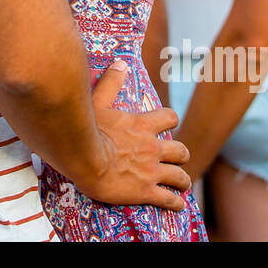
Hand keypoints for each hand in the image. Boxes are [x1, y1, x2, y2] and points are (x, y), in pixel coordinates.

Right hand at [74, 61, 191, 209]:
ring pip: (180, 176)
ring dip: (183, 180)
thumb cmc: (87, 130)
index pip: (170, 118)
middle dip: (182, 155)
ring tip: (182, 185)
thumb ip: (110, 82)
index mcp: (143, 125)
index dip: (171, 122)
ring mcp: (151, 171)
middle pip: (181, 150)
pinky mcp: (146, 192)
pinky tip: (177, 205)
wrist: (84, 159)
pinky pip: (169, 200)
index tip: (168, 127)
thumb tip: (120, 63)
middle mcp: (153, 147)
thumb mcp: (96, 102)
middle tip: (177, 160)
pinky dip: (176, 203)